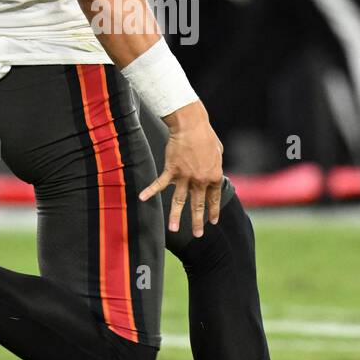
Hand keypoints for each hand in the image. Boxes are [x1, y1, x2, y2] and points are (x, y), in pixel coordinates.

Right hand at [139, 100, 223, 236]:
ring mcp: (185, 176)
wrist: (191, 125)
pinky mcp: (171, 170)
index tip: (212, 221)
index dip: (213, 211)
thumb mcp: (217, 151)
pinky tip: (142, 198)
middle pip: (197, 205)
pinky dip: (150, 191)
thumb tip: (212, 166)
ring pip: (179, 201)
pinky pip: (160, 184)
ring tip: (172, 229)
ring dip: (175, 216)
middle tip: (197, 234)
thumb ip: (215, 163)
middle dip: (197, 222)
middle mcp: (200, 180)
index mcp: (214, 176)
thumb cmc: (206, 135)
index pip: (213, 198)